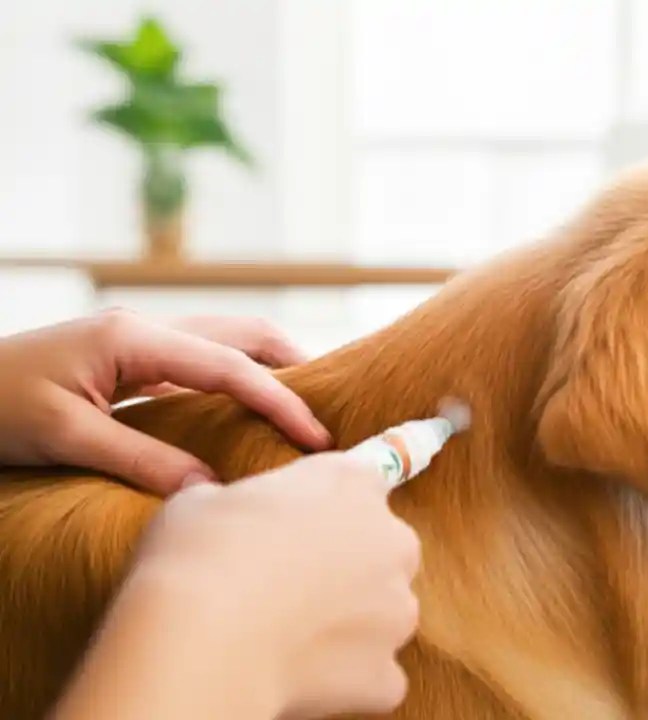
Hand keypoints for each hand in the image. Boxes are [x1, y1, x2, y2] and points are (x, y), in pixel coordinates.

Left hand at [0, 310, 331, 493]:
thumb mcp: (64, 437)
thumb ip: (141, 458)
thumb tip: (208, 487)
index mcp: (133, 337)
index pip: (230, 366)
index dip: (281, 401)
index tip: (318, 438)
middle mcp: (145, 327)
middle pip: (244, 333)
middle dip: (294, 367)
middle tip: (328, 414)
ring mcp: (138, 339)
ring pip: (227, 341)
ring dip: (270, 369)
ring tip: (302, 412)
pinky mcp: (130, 358)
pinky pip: (203, 362)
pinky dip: (238, 380)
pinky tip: (248, 413)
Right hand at [54, 453, 421, 719]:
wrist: (200, 643)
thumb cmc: (195, 558)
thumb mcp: (202, 502)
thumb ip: (236, 500)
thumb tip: (223, 509)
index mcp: (350, 484)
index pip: (363, 481)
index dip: (332, 504)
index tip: (309, 520)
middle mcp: (390, 540)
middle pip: (383, 550)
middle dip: (349, 566)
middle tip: (289, 586)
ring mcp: (397, 609)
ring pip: (384, 613)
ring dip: (351, 623)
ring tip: (289, 637)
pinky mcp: (387, 672)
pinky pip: (374, 675)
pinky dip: (346, 680)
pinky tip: (301, 679)